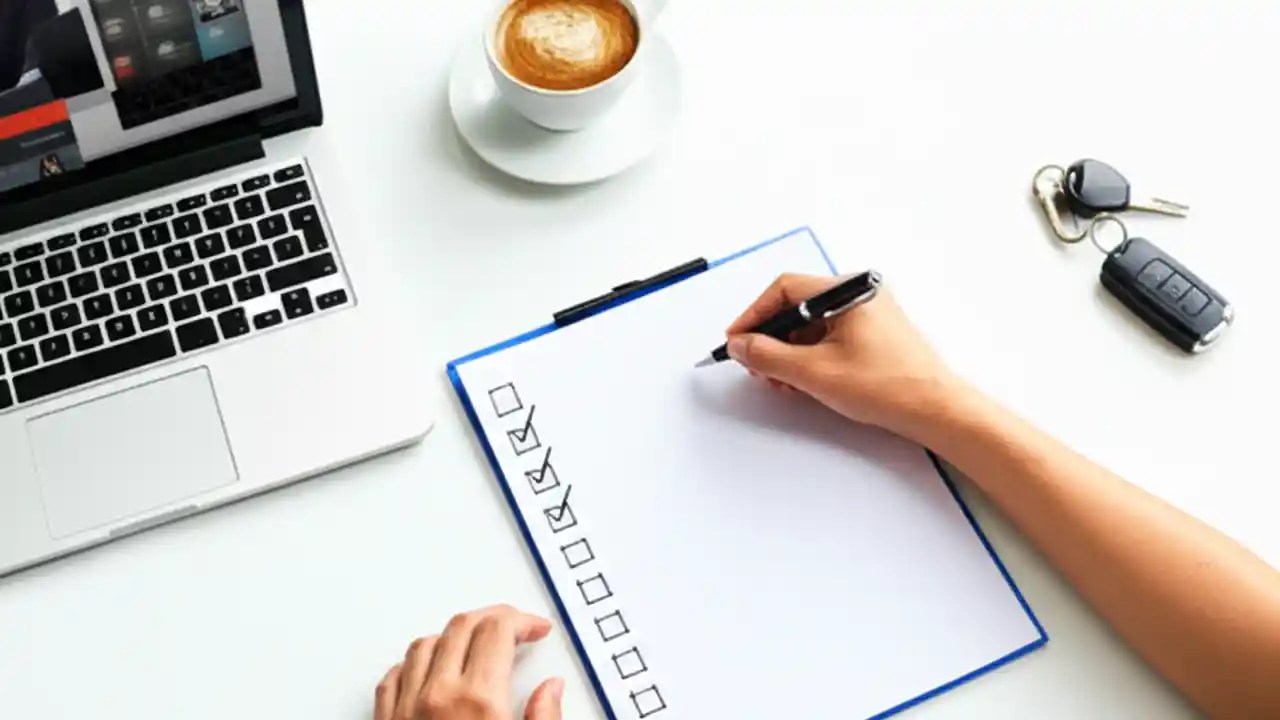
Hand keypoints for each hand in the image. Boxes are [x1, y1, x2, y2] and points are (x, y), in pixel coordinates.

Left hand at [374, 605, 563, 719]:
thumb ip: (545, 719)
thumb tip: (550, 690)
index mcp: (479, 702)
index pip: (499, 630)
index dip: (523, 621)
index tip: (535, 628)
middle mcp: (439, 697)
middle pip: (463, 626)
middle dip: (492, 618)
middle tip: (512, 627)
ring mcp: (406, 709)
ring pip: (425, 645)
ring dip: (452, 637)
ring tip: (473, 645)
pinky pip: (393, 678)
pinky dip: (413, 666)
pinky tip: (428, 671)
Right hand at [725, 273, 959, 440]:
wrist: (935, 410)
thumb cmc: (889, 386)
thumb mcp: (814, 372)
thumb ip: (768, 355)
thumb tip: (741, 345)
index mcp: (849, 290)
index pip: (785, 289)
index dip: (754, 315)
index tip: (738, 339)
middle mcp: (861, 295)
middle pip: (798, 307)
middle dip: (772, 339)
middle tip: (758, 366)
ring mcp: (869, 315)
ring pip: (812, 326)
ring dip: (789, 353)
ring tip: (784, 380)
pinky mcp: (874, 335)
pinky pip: (830, 338)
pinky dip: (810, 357)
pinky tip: (804, 381)